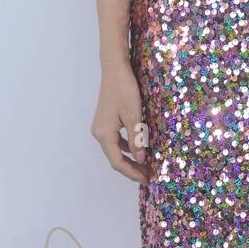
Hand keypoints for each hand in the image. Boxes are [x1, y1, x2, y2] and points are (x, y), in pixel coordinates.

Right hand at [91, 59, 151, 182]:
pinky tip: (139, 147)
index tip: (147, 179)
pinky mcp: (106, 120)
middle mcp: (99, 133)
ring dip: (130, 158)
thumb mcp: (134, 116)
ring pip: (116, 149)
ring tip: (146, 164)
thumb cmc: (125, 90)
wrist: (115, 68)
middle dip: (132, 168)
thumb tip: (141, 160)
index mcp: (104, 134)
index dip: (132, 173)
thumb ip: (136, 139)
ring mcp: (101, 126)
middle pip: (115, 158)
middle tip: (149, 175)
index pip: (117, 162)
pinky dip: (127, 147)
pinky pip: (116, 140)